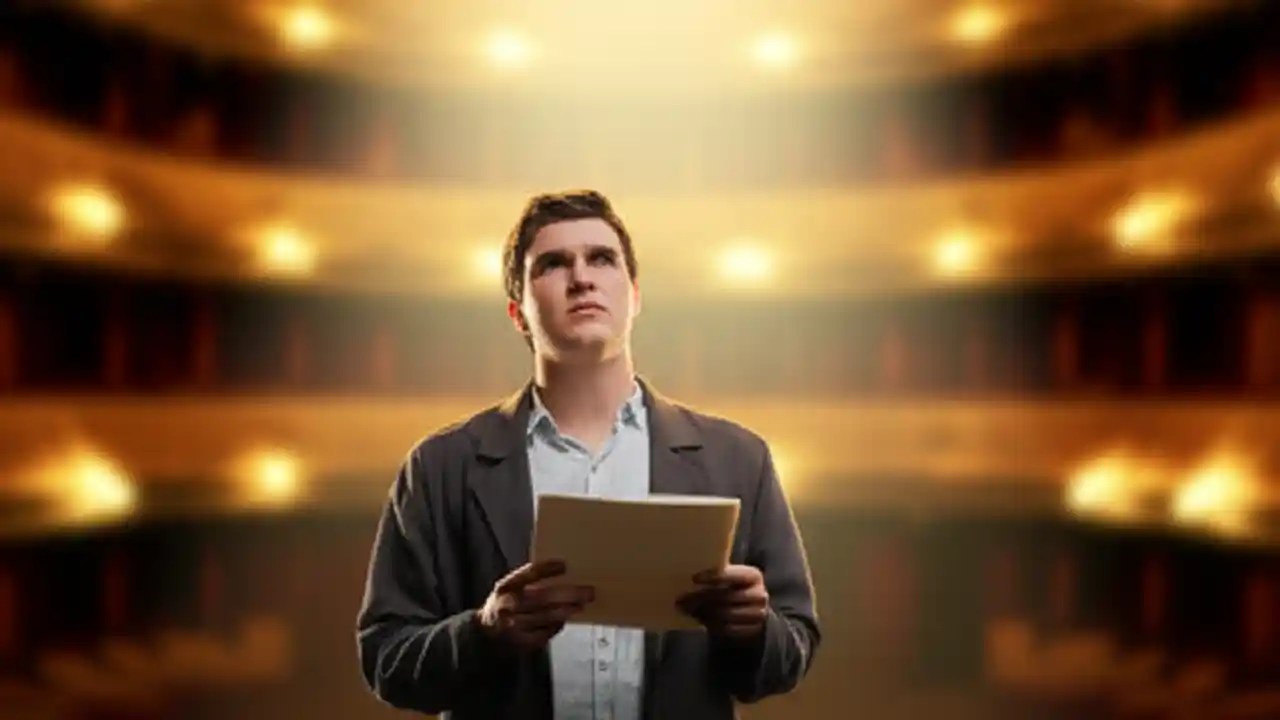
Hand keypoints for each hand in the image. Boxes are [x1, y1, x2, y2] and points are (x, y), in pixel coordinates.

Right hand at [476, 560, 593, 651]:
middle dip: (569, 595)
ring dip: (567, 611)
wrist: (483, 636)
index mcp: (505, 587)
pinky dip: (556, 626)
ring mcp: (515, 625)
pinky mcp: (521, 642)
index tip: (564, 565)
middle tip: (589, 592)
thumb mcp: (507, 589)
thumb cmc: (502, 605)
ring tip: (582, 605)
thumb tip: (561, 572)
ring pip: (547, 617)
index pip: (528, 574)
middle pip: (544, 598)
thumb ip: (526, 582)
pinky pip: (544, 633)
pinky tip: (564, 620)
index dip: (546, 569)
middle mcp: (509, 605)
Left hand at [676, 565, 768, 640]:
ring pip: (726, 614)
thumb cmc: (731, 589)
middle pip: (727, 596)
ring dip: (704, 612)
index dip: (713, 576)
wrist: (747, 611)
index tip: (693, 579)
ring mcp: (758, 614)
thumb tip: (690, 574)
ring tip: (687, 609)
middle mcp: (759, 594)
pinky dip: (711, 624)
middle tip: (682, 598)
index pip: (733, 575)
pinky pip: (727, 629)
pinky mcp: (752, 631)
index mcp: (753, 576)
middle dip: (702, 597)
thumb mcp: (728, 578)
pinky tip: (699, 618)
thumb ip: (716, 574)